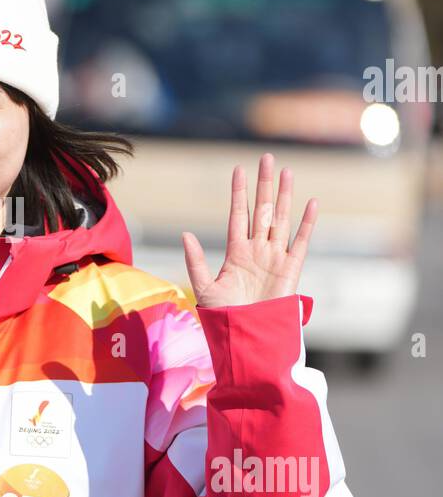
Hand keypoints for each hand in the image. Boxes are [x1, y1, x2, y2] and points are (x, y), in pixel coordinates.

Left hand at [181, 152, 316, 307]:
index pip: (238, 215)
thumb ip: (196, 261)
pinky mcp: (291, 270)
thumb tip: (185, 234)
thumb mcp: (205, 287)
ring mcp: (275, 258)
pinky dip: (307, 223)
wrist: (247, 338)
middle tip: (267, 158)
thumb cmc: (225, 318)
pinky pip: (301, 242)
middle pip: (261, 210)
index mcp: (236, 253)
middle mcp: (257, 250)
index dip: (239, 193)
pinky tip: (311, 203)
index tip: (239, 170)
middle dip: (264, 185)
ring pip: (281, 219)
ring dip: (284, 196)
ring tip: (286, 171)